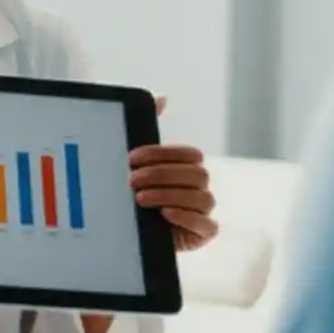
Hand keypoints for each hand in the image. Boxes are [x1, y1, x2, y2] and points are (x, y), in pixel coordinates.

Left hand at [128, 96, 218, 251]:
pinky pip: (207, 225)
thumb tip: (162, 98)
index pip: (189, 153)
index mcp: (187, 167)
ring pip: (201, 197)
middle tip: (131, 179)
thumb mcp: (136, 160)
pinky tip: (164, 213)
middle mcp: (200, 187)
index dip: (162, 154)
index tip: (132, 158)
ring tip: (140, 198)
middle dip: (161, 174)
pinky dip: (187, 216)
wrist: (127, 232)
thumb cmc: (134, 192)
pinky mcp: (202, 234)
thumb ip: (148, 126)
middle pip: (197, 174)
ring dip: (168, 194)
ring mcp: (203, 211)